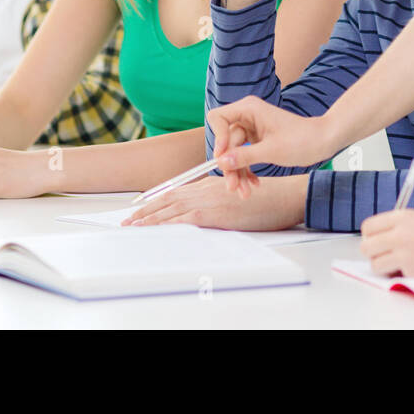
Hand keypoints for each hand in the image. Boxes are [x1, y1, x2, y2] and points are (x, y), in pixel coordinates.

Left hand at [125, 174, 307, 229]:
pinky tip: (152, 229)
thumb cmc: (269, 200)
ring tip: (131, 225)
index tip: (142, 209)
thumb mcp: (238, 197)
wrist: (286, 196)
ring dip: (148, 217)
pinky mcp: (213, 213)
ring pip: (170, 208)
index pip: (177, 192)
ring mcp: (208, 200)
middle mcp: (205, 189)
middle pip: (168, 198)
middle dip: (146, 210)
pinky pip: (181, 219)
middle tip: (128, 220)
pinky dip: (163, 223)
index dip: (157, 200)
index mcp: (210, 184)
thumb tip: (207, 213)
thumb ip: (219, 202)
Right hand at [208, 95, 336, 195]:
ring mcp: (253, 129)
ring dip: (239, 173)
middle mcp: (248, 117)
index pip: (218, 119)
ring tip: (245, 193)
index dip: (217, 139)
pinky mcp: (258, 141)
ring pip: (235, 153)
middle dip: (230, 166)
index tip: (222, 159)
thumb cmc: (302, 140)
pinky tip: (254, 184)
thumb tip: (222, 162)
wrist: (324, 141)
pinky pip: (245, 156)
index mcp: (250, 109)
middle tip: (233, 187)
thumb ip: (245, 156)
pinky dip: (248, 170)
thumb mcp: (272, 151)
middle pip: (226, 142)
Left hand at [359, 209, 413, 277]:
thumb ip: (405, 226)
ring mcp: (405, 256)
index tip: (377, 240)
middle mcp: (400, 235)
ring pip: (375, 265)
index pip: (369, 226)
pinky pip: (395, 277)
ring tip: (401, 264)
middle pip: (366, 247)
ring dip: (384, 267)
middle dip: (374, 252)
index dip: (371, 235)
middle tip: (386, 254)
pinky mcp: (413, 274)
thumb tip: (388, 235)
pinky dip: (401, 276)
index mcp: (404, 217)